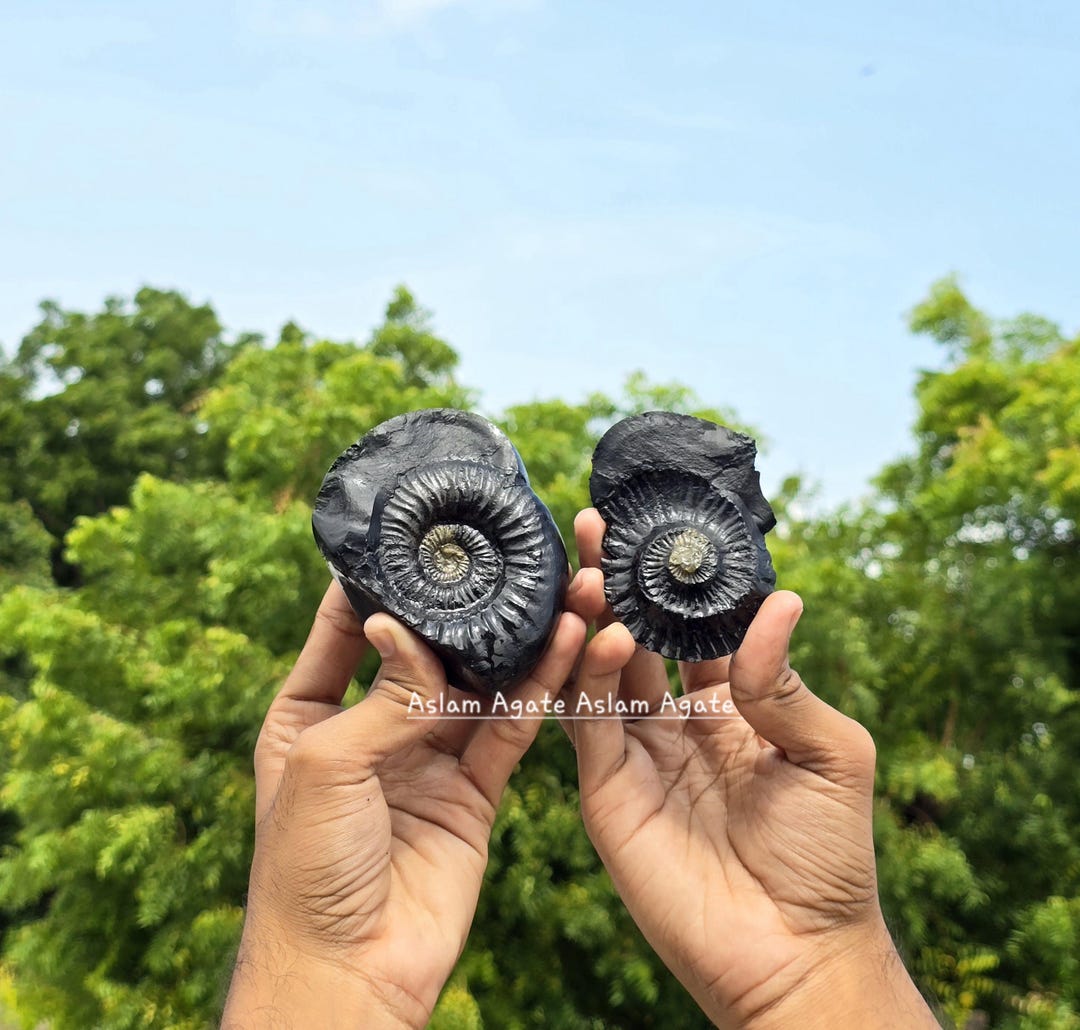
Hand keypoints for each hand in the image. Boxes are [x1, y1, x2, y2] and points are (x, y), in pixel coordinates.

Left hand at [223, 582, 585, 1028]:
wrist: (348, 973)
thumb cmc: (306, 870)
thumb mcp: (326, 766)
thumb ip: (383, 697)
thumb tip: (410, 628)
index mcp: (310, 714)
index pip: (345, 627)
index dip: (376, 582)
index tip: (412, 535)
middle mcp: (371, 728)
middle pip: (422, 651)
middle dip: (459, 607)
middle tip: (498, 556)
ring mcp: (425, 758)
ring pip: (476, 684)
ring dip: (512, 644)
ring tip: (550, 594)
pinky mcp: (472, 792)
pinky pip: (507, 731)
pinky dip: (534, 693)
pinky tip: (560, 650)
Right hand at [565, 509, 936, 1028]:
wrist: (793, 952)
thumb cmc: (828, 856)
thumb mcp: (832, 756)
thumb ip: (790, 684)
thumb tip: (779, 602)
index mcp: (733, 706)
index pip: (694, 628)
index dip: (676, 580)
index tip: (660, 527)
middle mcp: (678, 722)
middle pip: (637, 636)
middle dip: (616, 582)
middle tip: (596, 526)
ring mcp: (639, 754)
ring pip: (601, 669)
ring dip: (590, 617)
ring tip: (585, 568)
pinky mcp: (608, 789)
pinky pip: (587, 722)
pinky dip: (585, 676)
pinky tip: (601, 635)